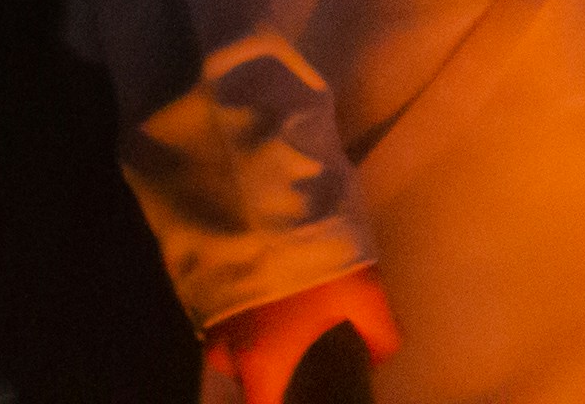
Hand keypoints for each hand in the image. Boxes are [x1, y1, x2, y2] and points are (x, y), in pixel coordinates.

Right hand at [203, 267, 398, 403]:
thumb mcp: (363, 292)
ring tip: (283, 329)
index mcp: (261, 364)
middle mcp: (227, 352)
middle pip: (246, 380)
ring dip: (253, 346)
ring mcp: (208, 322)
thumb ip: (379, 332)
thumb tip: (382, 359)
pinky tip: (267, 302)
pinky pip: (222, 322)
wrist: (262, 200)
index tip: (297, 399)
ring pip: (231, 350)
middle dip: (267, 375)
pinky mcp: (201, 293)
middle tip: (296, 361)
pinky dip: (242, 320)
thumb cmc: (313, 258)